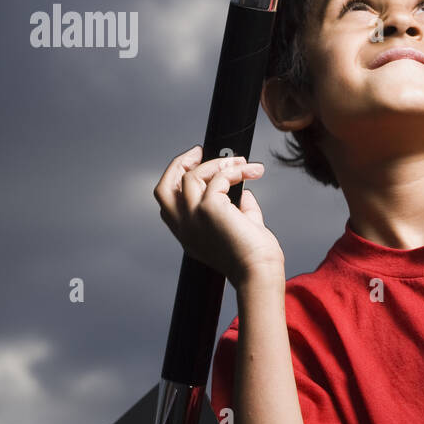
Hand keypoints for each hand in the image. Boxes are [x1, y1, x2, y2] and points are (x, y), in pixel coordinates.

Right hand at [153, 145, 283, 284]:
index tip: (198, 165)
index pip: (169, 202)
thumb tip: (243, 190)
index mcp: (188, 234)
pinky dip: (236, 169)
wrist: (259, 271)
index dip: (178, 179)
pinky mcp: (208, 209)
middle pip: (165, 186)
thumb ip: (238, 208)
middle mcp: (184, 227)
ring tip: (242, 162)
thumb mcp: (239, 228)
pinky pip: (219, 176)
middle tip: (201, 151)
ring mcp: (192, 217)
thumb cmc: (254, 257)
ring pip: (191, 176)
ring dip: (218, 162)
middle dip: (180, 163)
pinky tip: (253, 171)